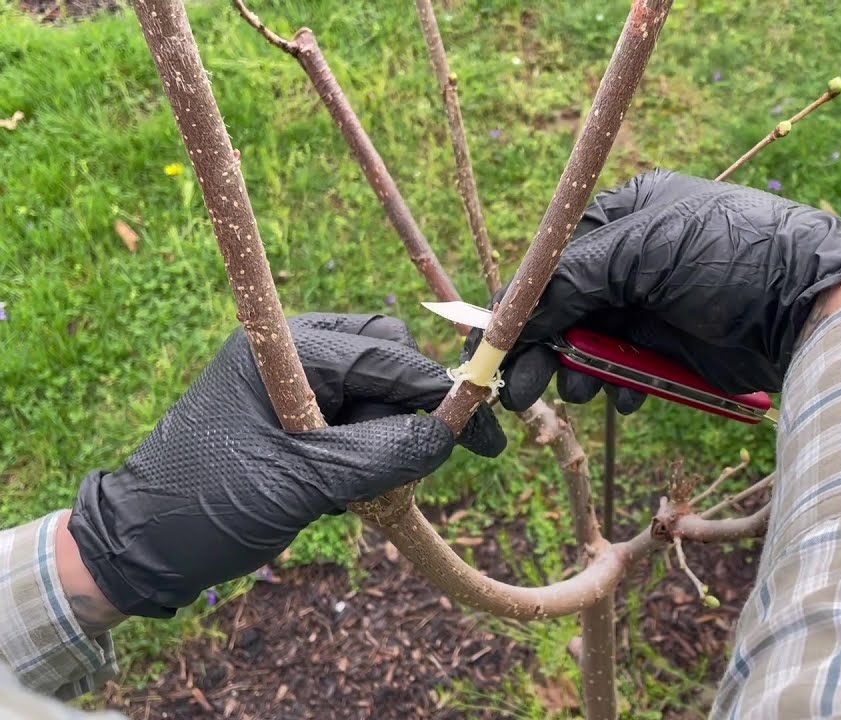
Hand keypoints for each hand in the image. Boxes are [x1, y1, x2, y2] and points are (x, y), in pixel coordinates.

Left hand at [68, 313, 504, 617]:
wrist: (138, 547)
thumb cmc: (207, 507)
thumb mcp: (302, 484)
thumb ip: (381, 455)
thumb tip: (449, 438)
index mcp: (285, 350)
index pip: (389, 357)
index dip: (442, 397)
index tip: (485, 439)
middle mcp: (291, 352)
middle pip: (389, 359)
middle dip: (411, 412)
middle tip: (411, 471)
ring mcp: (291, 381)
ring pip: (376, 390)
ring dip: (388, 436)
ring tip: (361, 491)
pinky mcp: (291, 414)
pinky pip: (354, 417)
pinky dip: (367, 449)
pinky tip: (345, 491)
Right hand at [488, 169, 840, 411]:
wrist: (812, 306)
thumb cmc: (731, 259)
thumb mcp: (646, 252)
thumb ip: (573, 278)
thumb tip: (510, 313)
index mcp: (628, 215)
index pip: (554, 261)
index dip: (523, 306)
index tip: (495, 349)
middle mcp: (638, 257)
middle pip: (567, 306)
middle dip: (545, 348)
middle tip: (522, 392)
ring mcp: (658, 303)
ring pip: (593, 343)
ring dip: (581, 370)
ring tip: (585, 391)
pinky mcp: (677, 345)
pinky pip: (628, 368)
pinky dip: (620, 384)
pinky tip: (627, 396)